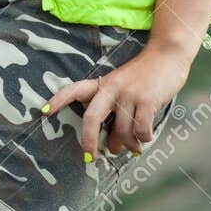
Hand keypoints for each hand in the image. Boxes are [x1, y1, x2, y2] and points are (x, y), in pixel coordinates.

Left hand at [42, 40, 190, 160]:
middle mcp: (112, 88)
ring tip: (135, 148)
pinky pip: (141, 129)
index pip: (75, 89)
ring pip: (121, 130)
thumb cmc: (145, 76)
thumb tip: (113, 148)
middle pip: (92, 117)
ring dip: (128, 145)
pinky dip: (144, 138)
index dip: (58, 100)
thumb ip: (117, 117)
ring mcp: (128, 94)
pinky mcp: (147, 100)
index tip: (44, 111)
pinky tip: (146, 138)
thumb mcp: (125, 91)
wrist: (166, 54)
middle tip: (89, 157)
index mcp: (102, 83)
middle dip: (88, 140)